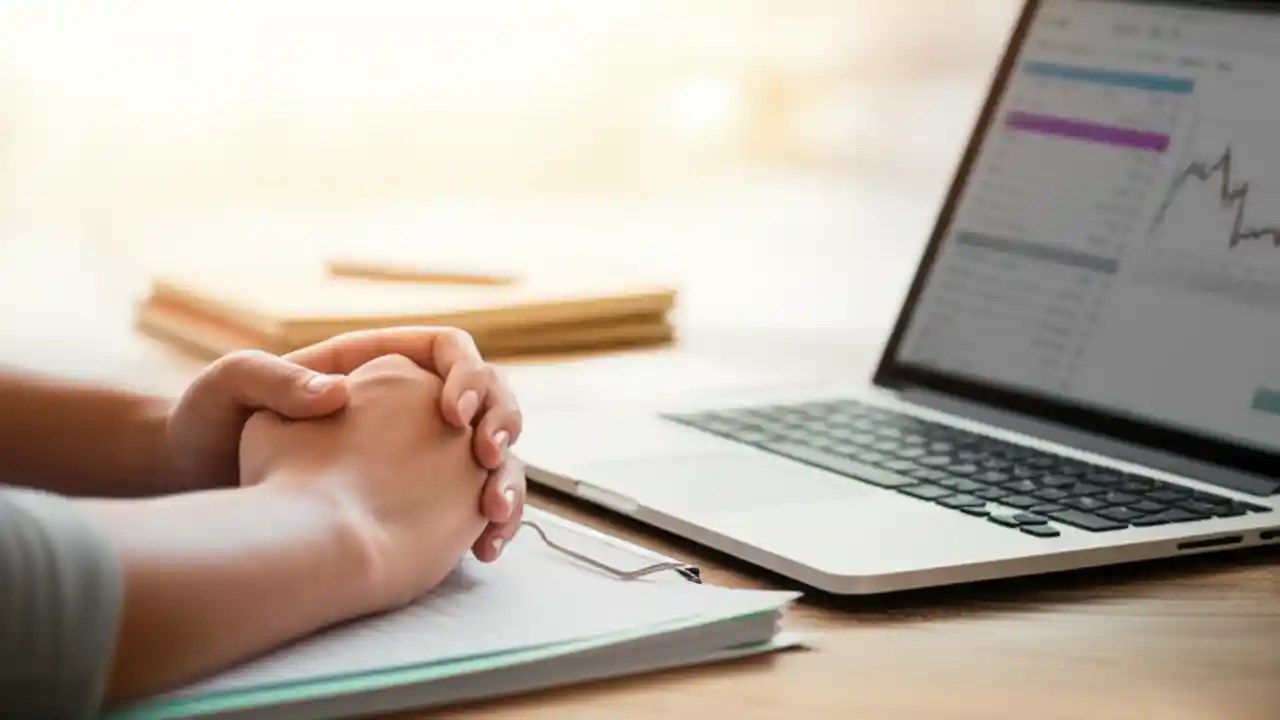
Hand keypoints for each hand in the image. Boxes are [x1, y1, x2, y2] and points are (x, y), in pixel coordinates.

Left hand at [165, 328, 524, 559]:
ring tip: (494, 513)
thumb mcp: (227, 387)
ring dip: (510, 479)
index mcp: (376, 362)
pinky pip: (473, 503)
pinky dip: (491, 523)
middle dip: (503, 422)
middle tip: (486, 458)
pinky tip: (484, 549)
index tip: (451, 415)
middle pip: (488, 397)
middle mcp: (406, 403)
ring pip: (492, 453)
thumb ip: (275, 380)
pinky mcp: (420, 500)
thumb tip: (338, 393)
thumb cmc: (209, 423)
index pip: (450, 350)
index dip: (467, 375)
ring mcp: (418, 453)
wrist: (199, 484)